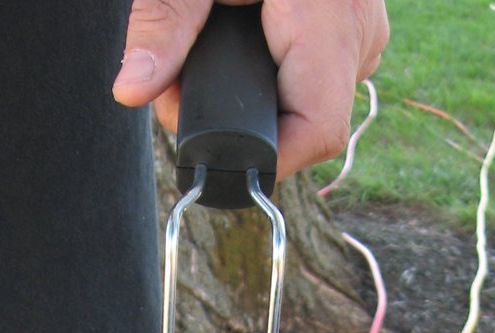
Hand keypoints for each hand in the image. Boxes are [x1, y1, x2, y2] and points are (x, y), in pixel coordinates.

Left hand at [114, 0, 388, 180]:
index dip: (263, 156)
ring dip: (255, 93)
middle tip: (179, 86)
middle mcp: (358, 24)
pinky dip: (275, 67)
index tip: (205, 143)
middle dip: (241, 120)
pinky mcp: (355, 17)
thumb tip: (131, 88)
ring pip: (316, 97)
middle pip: (311, 122)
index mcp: (326, 14)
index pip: (316, 130)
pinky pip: (323, 69)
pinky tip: (240, 37)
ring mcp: (364, 21)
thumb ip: (161, 22)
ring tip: (204, 52)